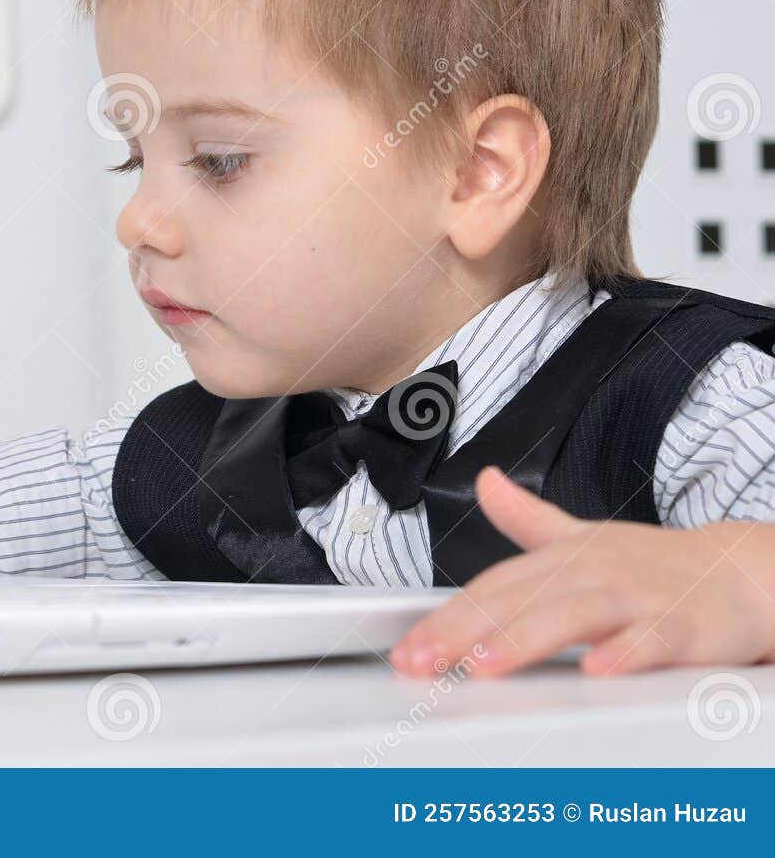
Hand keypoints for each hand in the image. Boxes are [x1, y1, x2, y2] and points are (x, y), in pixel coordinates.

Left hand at [391, 466, 774, 678]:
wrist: (745, 574)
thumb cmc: (657, 566)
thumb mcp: (584, 536)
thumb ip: (527, 517)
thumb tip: (484, 481)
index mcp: (564, 556)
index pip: (492, 586)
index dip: (446, 617)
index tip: (408, 649)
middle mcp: (594, 570)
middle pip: (519, 599)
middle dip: (464, 631)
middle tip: (423, 661)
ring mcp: (639, 596)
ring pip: (575, 613)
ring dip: (527, 638)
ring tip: (483, 664)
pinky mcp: (685, 625)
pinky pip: (652, 639)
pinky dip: (625, 651)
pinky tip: (596, 669)